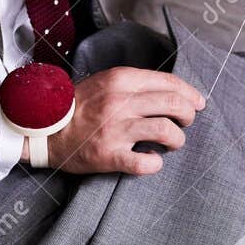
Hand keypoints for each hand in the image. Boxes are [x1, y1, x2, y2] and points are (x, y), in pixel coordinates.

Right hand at [33, 66, 204, 174]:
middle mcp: (120, 102)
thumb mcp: (106, 82)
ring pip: (167, 132)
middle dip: (188, 115)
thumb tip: (172, 91)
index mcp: (120, 80)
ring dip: (177, 139)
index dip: (189, 93)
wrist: (47, 130)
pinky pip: (146, 162)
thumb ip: (135, 84)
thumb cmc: (80, 106)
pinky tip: (152, 161)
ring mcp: (116, 129)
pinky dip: (155, 164)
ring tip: (172, 142)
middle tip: (185, 122)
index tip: (197, 102)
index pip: (168, 82)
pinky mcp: (110, 155)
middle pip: (173, 105)